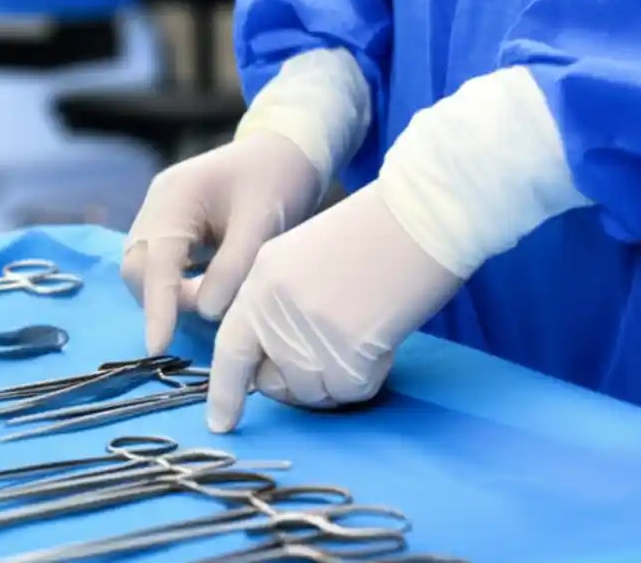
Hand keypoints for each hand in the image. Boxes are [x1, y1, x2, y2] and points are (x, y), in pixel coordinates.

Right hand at [122, 131, 324, 354]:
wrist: (286, 148)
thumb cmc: (278, 177)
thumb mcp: (263, 221)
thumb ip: (234, 265)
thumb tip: (206, 310)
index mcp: (174, 197)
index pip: (157, 262)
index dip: (157, 308)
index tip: (158, 348)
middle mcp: (156, 205)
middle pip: (138, 268)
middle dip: (161, 301)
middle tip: (209, 316)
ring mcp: (159, 215)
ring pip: (145, 270)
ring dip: (169, 295)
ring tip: (211, 301)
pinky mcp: (170, 226)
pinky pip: (160, 265)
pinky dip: (177, 285)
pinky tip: (206, 290)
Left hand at [205, 182, 462, 431]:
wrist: (419, 219)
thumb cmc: (370, 233)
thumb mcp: (300, 255)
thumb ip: (275, 302)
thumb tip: (270, 356)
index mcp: (260, 281)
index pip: (230, 348)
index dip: (225, 391)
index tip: (221, 422)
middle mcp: (277, 311)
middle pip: (272, 381)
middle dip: (292, 382)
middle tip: (328, 352)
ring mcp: (311, 334)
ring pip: (311, 391)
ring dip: (334, 379)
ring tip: (360, 333)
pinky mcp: (349, 353)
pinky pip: (349, 392)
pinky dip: (366, 377)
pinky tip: (379, 341)